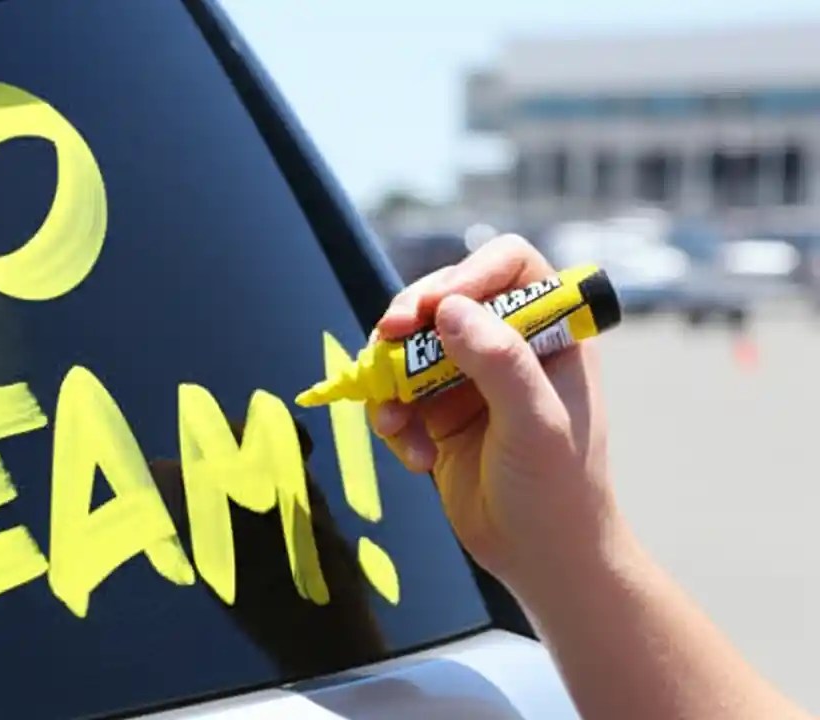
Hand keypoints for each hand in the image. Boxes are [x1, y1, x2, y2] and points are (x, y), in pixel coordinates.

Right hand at [369, 235, 623, 593]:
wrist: (540, 561)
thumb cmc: (559, 491)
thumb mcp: (536, 424)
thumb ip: (499, 362)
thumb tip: (449, 310)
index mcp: (551, 334)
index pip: (509, 266)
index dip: (469, 273)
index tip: (436, 307)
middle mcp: (508, 346)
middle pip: (445, 296)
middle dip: (412, 318)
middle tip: (388, 337)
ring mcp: (469, 379)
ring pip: (409, 345)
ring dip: (391, 378)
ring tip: (393, 421)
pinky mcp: (437, 415)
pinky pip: (395, 395)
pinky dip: (391, 420)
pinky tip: (412, 457)